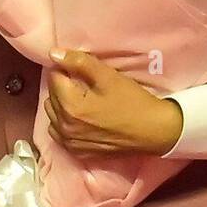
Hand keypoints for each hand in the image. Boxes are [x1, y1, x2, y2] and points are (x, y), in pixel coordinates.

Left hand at [43, 48, 182, 155]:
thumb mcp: (108, 77)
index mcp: (70, 106)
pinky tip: (81, 118)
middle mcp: (64, 127)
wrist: (154, 132)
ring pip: (53, 115)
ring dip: (62, 104)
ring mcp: (69, 142)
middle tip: (85, 85)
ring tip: (84, 100)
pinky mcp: (77, 151)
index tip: (82, 71)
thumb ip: (79, 62)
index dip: (67, 70)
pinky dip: (65, 123)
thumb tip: (53, 54)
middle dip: (63, 87)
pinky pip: (59, 133)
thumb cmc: (133, 102)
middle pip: (52, 96)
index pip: (54, 78)